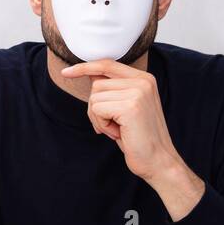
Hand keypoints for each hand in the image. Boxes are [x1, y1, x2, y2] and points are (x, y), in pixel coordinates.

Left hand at [59, 59, 179, 177]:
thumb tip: (90, 74)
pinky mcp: (130, 106)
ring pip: (94, 98)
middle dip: (96, 108)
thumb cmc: (139, 136)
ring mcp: (138, 92)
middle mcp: (143, 81)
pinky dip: (102, 124)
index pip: (107, 64)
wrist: (158, 160)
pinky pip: (96, 109)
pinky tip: (118, 133)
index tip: (66, 72)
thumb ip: (112, 89)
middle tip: (112, 125)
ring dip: (99, 118)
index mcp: (144, 79)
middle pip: (97, 85)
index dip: (84, 67)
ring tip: (118, 129)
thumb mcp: (126, 107)